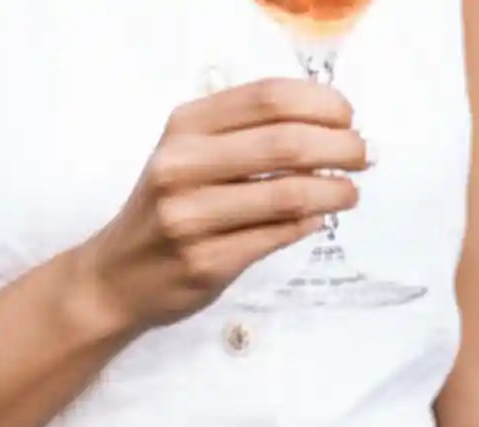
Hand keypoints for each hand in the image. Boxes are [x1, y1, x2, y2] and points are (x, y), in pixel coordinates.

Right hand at [70, 77, 371, 332]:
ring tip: (349, 193)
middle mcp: (181, 166)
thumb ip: (245, 135)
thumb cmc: (165, 209)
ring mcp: (190, 217)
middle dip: (342, 148)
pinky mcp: (205, 262)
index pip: (268, 98)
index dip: (321, 103)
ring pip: (289, 194)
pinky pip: (277, 236)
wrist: (115, 277)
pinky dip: (309, 224)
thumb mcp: (188, 155)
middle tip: (363, 156)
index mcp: (183, 128)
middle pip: (286, 143)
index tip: (347, 117)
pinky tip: (317, 219)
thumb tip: (330, 129)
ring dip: (335, 191)